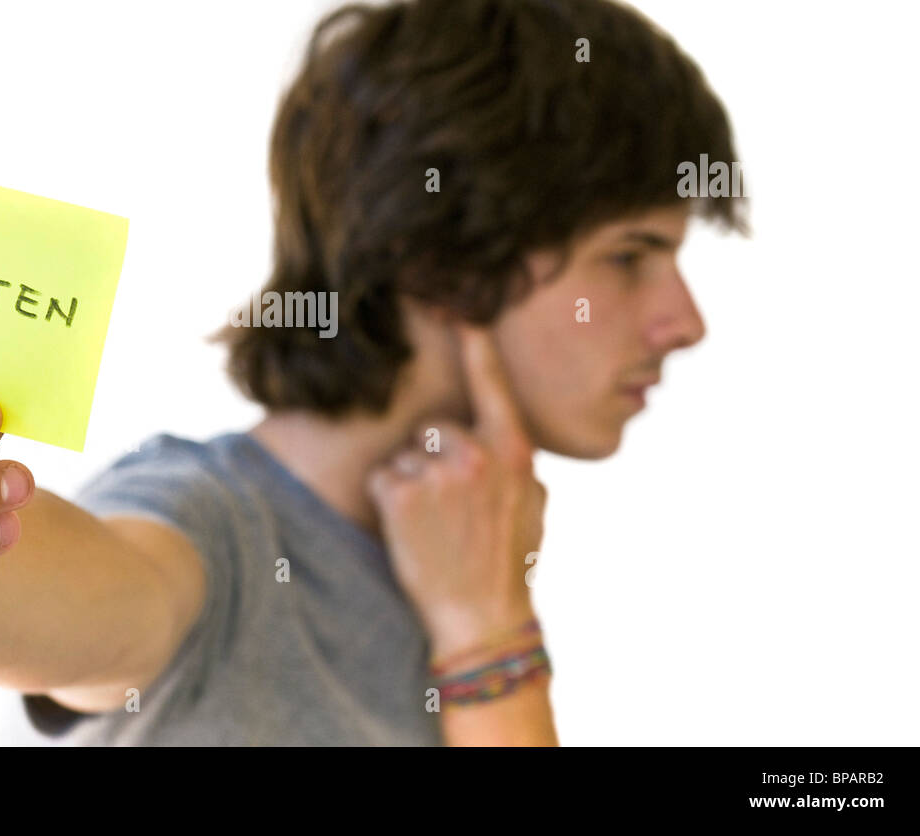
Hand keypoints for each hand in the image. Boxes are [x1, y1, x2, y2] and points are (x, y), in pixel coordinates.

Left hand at [367, 324, 546, 657]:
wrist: (481, 617)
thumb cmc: (509, 562)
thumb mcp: (535, 505)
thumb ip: (518, 463)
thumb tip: (508, 441)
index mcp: (513, 450)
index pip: (490, 383)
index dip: (474, 341)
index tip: (458, 303)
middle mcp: (476, 453)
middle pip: (434, 427)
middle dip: (433, 458)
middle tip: (450, 507)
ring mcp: (437, 473)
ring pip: (407, 455)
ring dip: (411, 482)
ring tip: (434, 523)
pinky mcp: (401, 494)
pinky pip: (384, 477)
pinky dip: (389, 501)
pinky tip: (412, 530)